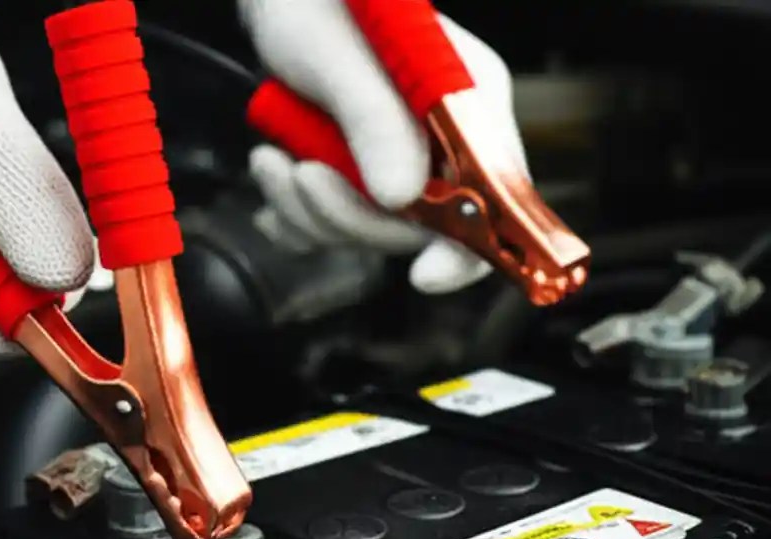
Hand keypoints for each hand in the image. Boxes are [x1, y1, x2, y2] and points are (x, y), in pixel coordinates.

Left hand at [238, 0, 526, 293]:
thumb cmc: (314, 2)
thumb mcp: (337, 54)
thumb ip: (373, 119)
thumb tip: (401, 197)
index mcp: (469, 98)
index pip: (501, 193)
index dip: (473, 245)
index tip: (424, 275)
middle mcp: (445, 139)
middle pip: (422, 227)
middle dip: (350, 215)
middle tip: (301, 173)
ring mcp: (400, 162)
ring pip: (367, 231)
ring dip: (309, 209)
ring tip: (274, 158)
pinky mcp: (356, 178)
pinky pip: (329, 228)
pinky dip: (292, 212)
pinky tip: (274, 167)